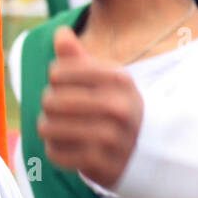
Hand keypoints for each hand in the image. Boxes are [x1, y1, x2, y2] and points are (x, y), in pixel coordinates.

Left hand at [38, 27, 143, 188]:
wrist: (149, 150)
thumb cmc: (120, 108)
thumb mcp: (108, 80)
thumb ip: (79, 58)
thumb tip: (60, 33)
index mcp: (120, 80)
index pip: (59, 72)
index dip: (55, 78)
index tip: (65, 85)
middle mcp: (118, 107)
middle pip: (50, 99)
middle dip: (49, 104)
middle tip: (59, 109)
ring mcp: (110, 137)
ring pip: (48, 127)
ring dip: (48, 127)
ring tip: (58, 127)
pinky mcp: (100, 163)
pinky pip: (54, 152)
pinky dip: (55, 149)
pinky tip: (67, 146)